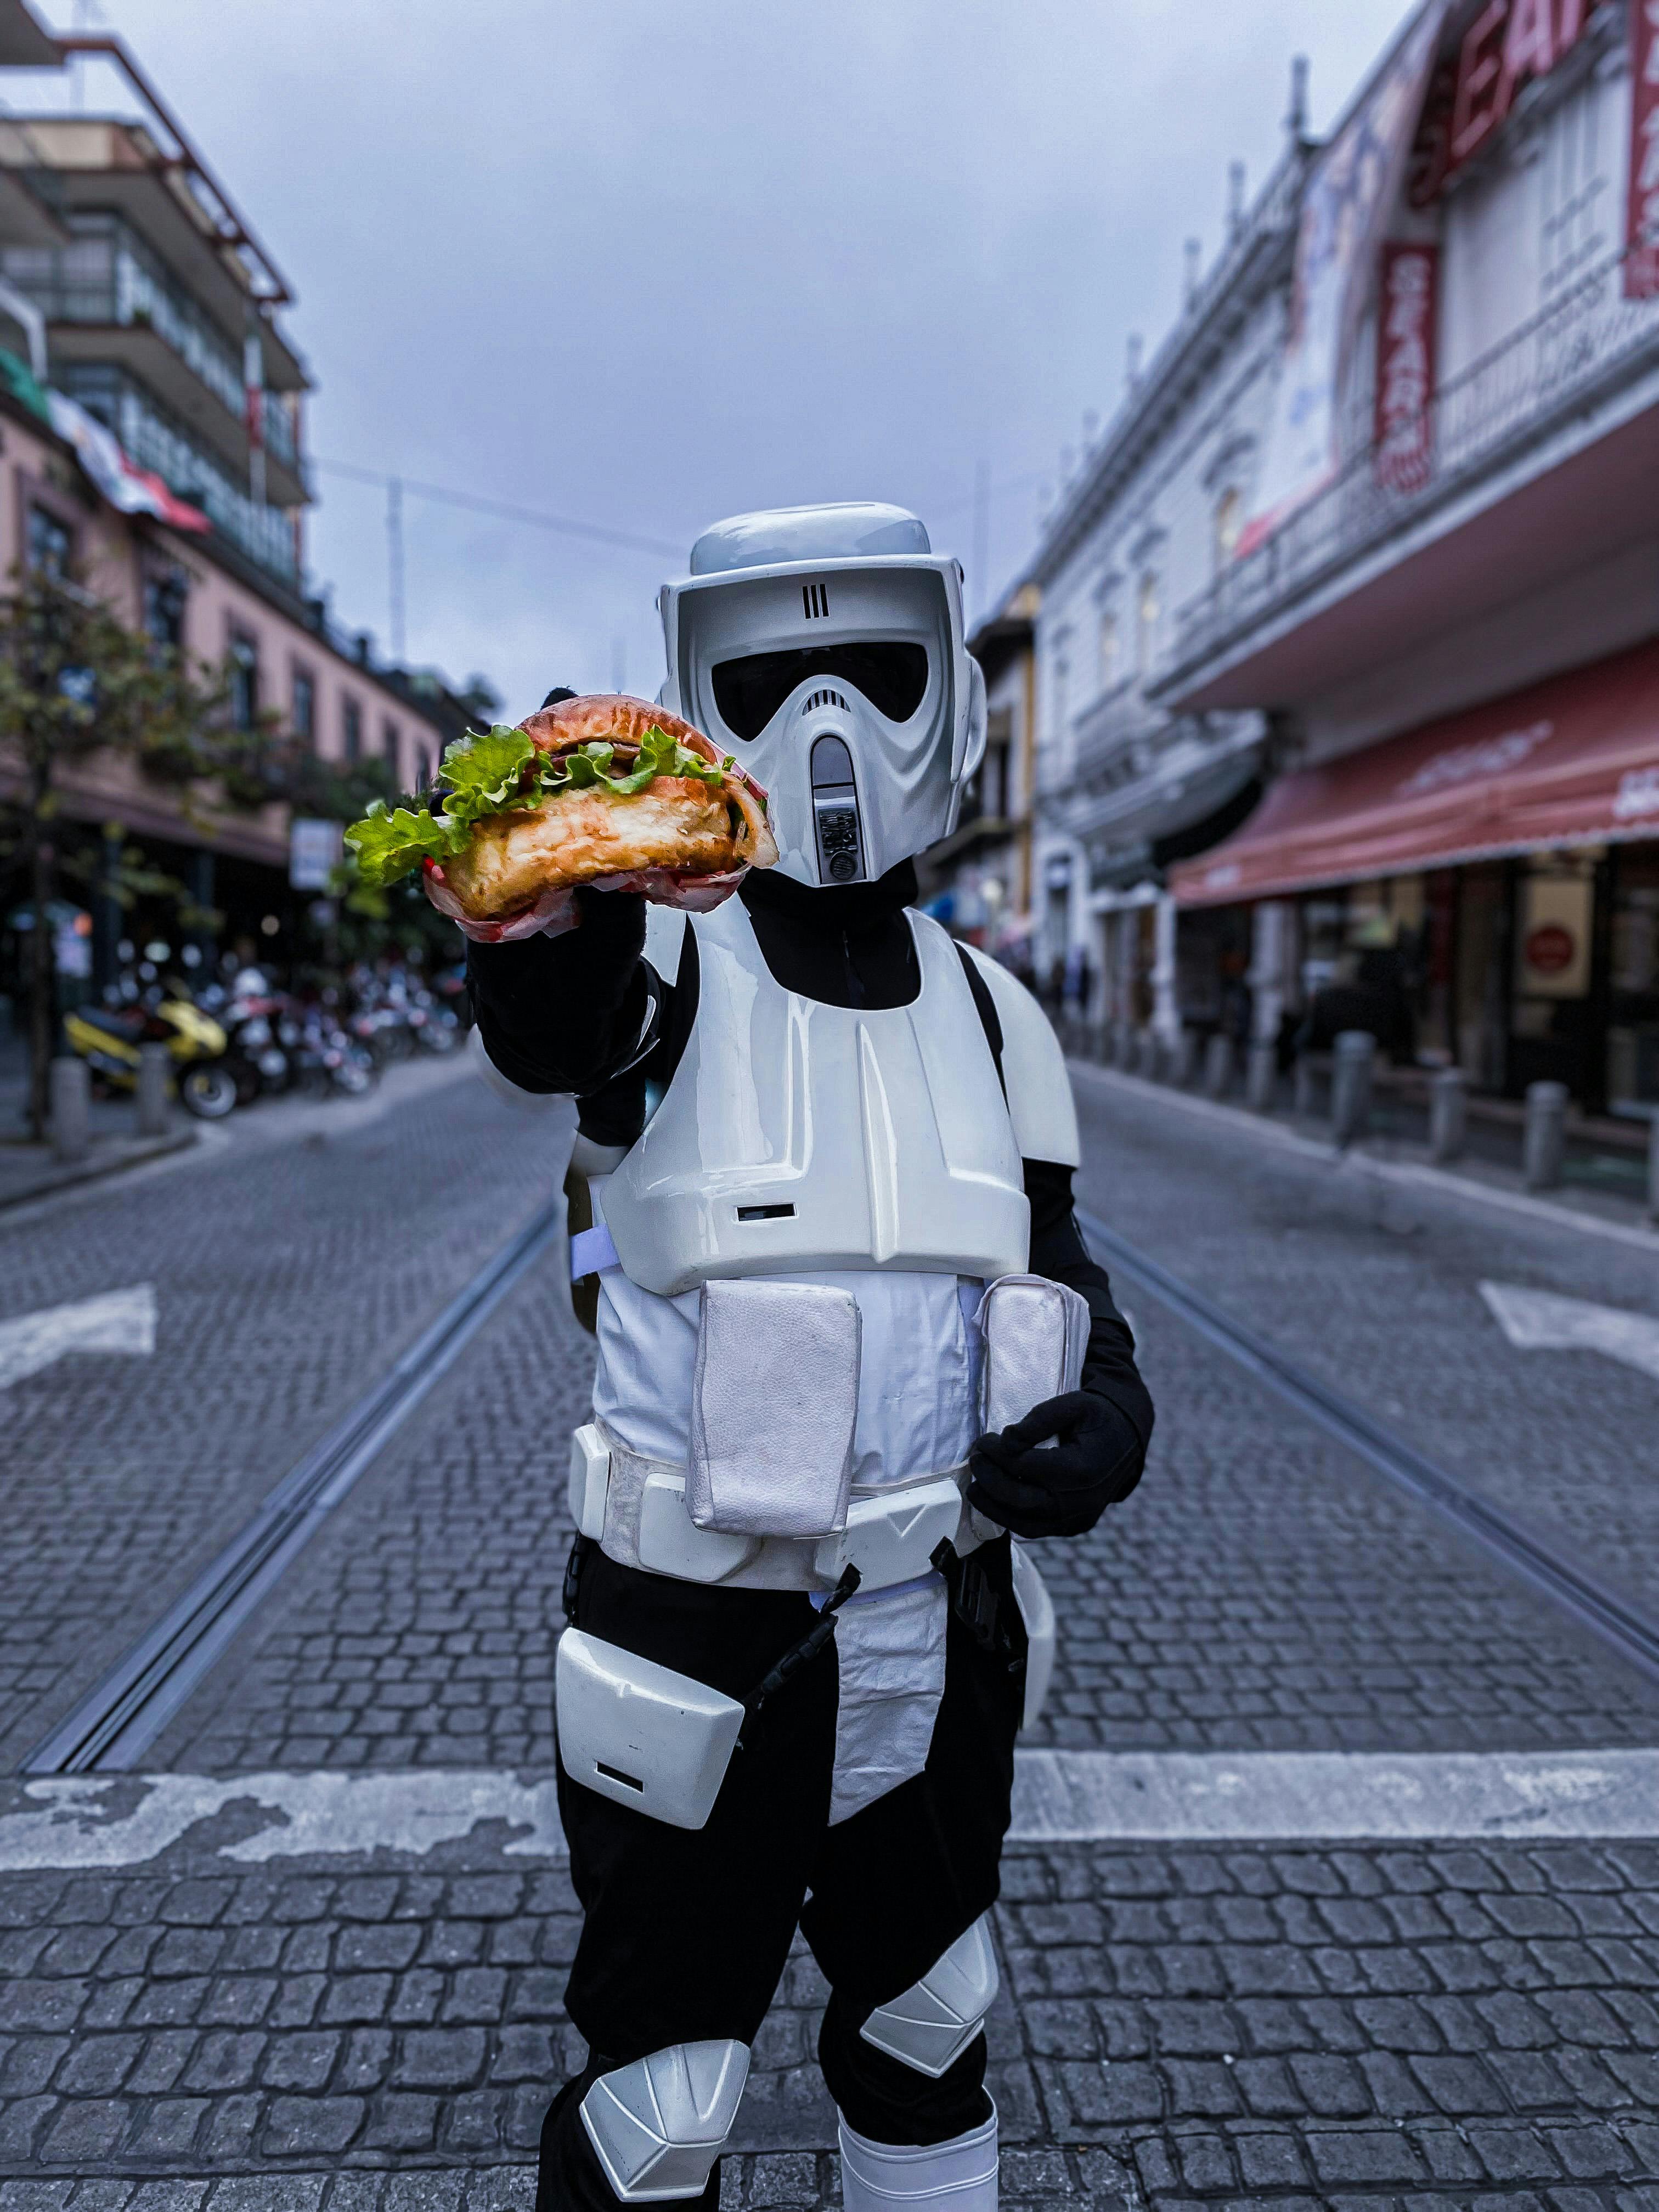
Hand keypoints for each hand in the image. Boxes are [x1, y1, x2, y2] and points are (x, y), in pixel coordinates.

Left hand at [967, 1390, 1143, 1539]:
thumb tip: (1007, 1440)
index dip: (997, 1453)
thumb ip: (1039, 1419)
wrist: (1127, 1441)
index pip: (1024, 1466)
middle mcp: (1079, 1501)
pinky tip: (994, 1504)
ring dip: (993, 1507)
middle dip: (990, 1480)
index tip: (983, 1441)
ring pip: (1024, 1523)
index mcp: (1080, 1469)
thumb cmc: (1097, 1419)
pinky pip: (1036, 1530)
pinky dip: (1011, 1519)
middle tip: (975, 1461)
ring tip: (974, 1488)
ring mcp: (1077, 1519)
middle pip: (1020, 1498)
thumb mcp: (1074, 1404)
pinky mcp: (1074, 1526)